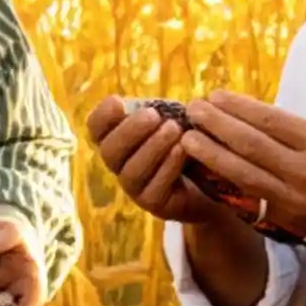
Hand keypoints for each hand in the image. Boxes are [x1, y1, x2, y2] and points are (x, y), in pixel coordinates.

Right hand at [86, 95, 223, 223]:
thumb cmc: (185, 136)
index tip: (118, 102)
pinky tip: (182, 150)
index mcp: (117, 137)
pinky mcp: (153, 204)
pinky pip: (154, 188)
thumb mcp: (171, 117)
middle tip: (153, 115)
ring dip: (153, 147)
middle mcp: (119, 164)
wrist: (209, 173)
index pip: (96, 128)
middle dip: (130, 131)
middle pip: (110, 151)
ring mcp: (134, 187)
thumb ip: (156, 109)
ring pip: (132, 171)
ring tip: (175, 129)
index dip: (102, 116)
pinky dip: (168, 166)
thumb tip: (151, 106)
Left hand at [181, 90, 305, 243]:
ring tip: (188, 138)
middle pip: (253, 145)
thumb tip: (244, 112)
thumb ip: (289, 127)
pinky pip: (246, 195)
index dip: (240, 107)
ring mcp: (292, 198)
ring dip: (212, 154)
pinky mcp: (282, 218)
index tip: (215, 95)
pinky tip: (203, 168)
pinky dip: (223, 179)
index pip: (273, 121)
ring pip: (243, 173)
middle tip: (194, 109)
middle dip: (218, 125)